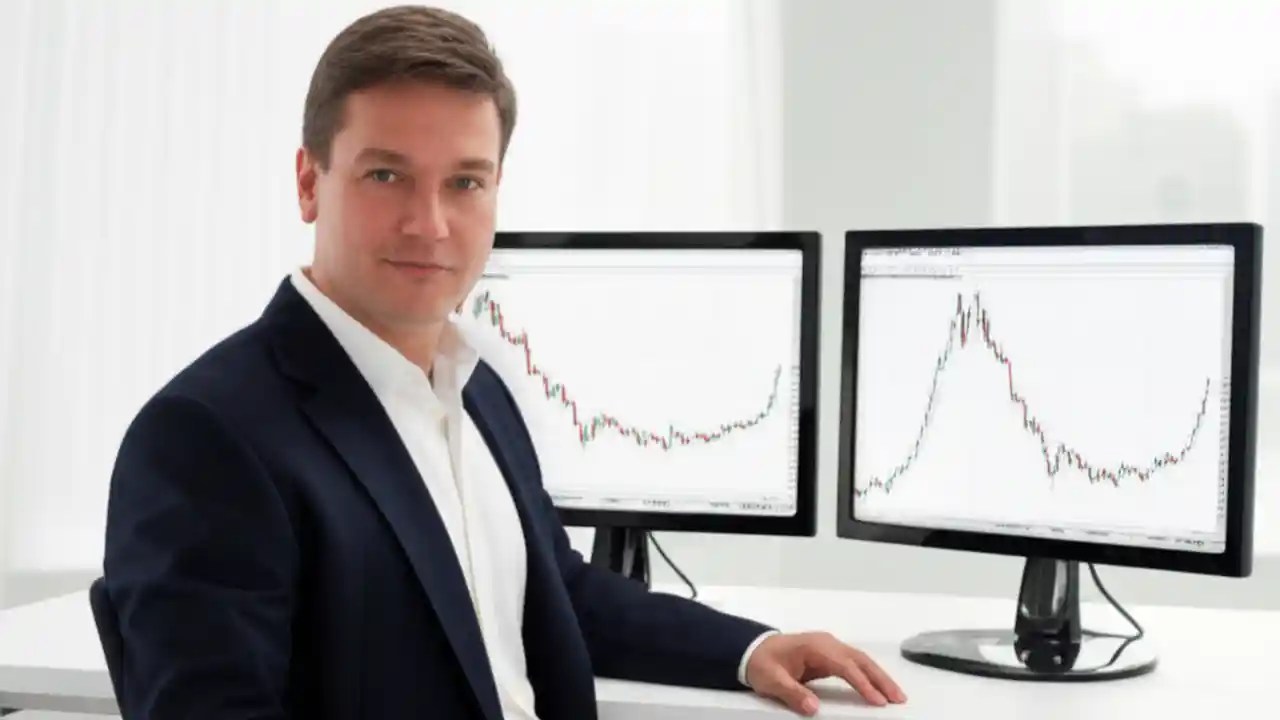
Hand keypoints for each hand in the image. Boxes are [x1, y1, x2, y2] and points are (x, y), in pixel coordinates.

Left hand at [744, 632, 905, 714]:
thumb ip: (792, 693)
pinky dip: (869, 675)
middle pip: (860, 660)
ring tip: (896, 696)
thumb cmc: (762, 664)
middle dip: (881, 679)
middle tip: (898, 698)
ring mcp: (829, 647)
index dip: (862, 683)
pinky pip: (854, 664)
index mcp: (814, 646)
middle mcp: (826, 643)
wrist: (752, 650)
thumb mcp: (772, 681)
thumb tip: (813, 708)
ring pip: (860, 660)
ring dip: (879, 677)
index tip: (877, 700)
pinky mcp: (829, 655)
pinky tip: (878, 688)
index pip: (845, 666)